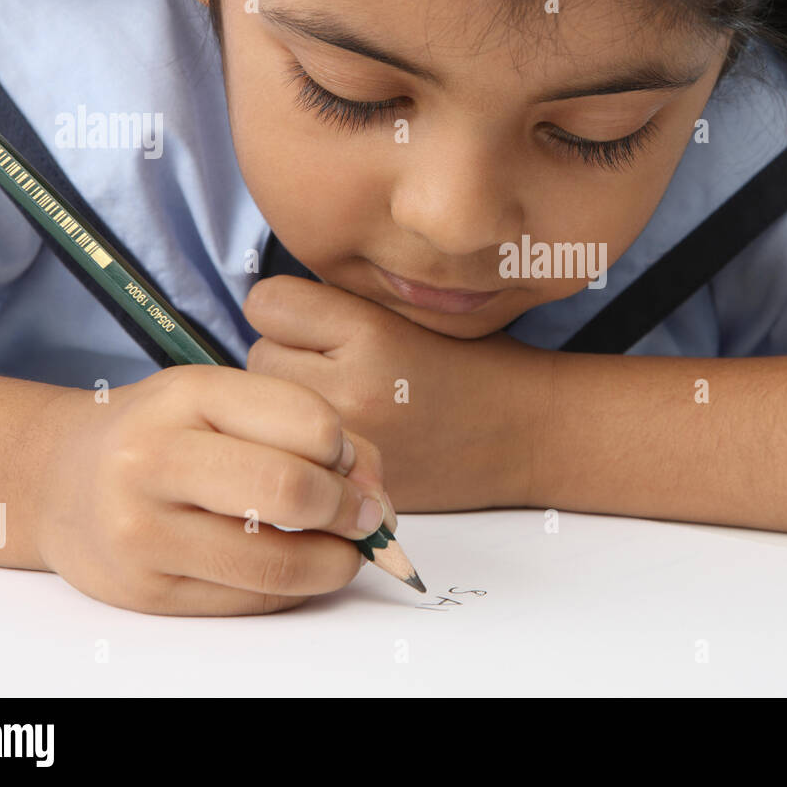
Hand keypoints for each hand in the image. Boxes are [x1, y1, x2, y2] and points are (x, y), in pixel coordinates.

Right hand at [35, 365, 395, 615]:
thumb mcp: (225, 402)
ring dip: (335, 561)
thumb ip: (307, 430)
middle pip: (291, 491)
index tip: (348, 463)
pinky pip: (251, 600)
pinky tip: (295, 567)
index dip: (347, 451)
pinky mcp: (145, 591)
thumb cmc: (164, 434)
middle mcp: (154, 458)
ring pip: (276, 562)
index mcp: (187, 395)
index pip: (308, 424)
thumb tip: (374, 496)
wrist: (56, 479)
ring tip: (343, 550)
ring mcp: (142, 530)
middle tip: (362, 516)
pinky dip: (294, 588)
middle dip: (348, 509)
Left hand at [242, 275, 546, 512]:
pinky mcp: (350, 483)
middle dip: (290, 358)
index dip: (292, 310)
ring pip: (268, 410)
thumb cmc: (473, 362)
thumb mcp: (411, 308)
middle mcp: (351, 387)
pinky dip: (307, 447)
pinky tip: (347, 440)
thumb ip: (343, 304)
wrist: (526, 432)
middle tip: (340, 367)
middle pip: (259, 356)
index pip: (268, 303)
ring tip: (346, 403)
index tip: (322, 322)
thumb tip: (270, 310)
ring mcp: (347, 441)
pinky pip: (293, 454)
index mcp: (369, 330)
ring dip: (291, 406)